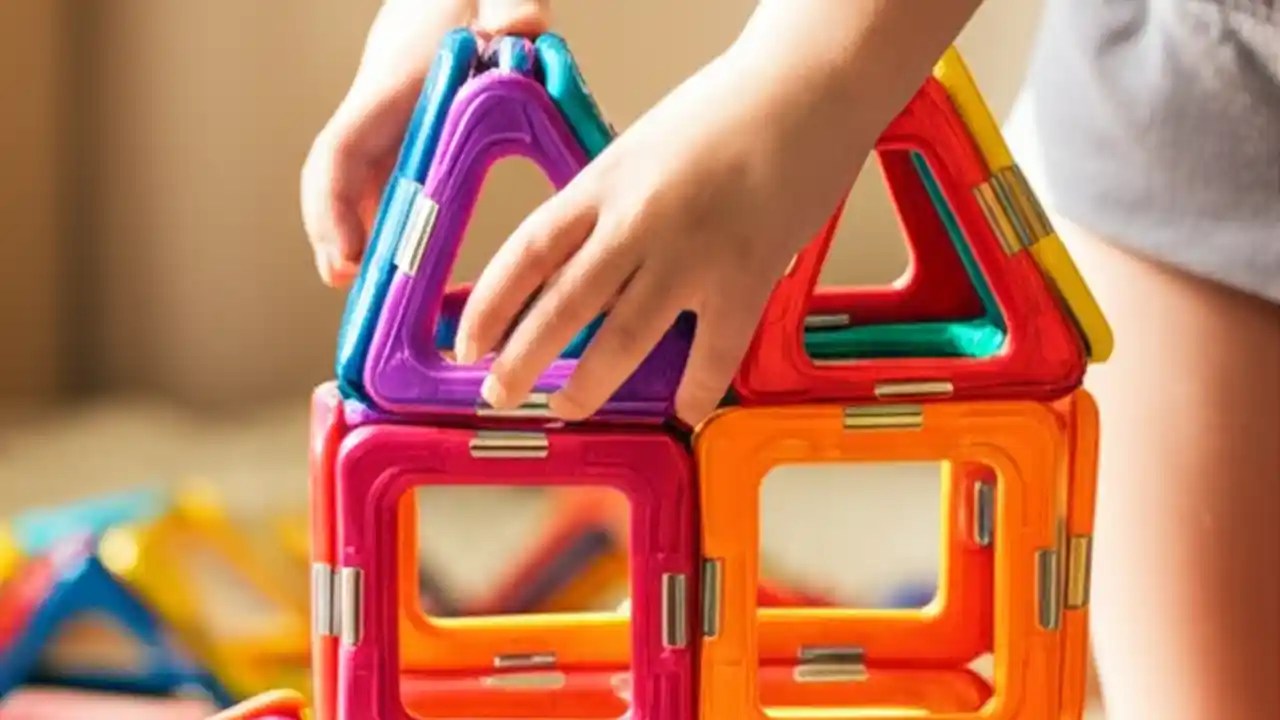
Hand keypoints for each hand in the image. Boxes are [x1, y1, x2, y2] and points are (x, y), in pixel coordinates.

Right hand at [301, 0, 550, 285]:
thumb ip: (512, 5)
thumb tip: (526, 29)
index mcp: (391, 88)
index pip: (340, 155)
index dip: (330, 214)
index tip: (341, 266)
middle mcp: (377, 116)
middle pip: (342, 194)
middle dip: (348, 253)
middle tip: (369, 315)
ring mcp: (387, 132)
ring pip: (363, 200)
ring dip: (373, 251)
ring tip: (399, 313)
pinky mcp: (405, 143)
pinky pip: (389, 193)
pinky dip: (399, 232)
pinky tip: (428, 274)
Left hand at [454, 34, 881, 424]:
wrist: (808, 86)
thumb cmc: (728, 110)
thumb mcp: (642, 149)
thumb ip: (611, 205)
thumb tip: (579, 264)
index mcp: (604, 181)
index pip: (526, 252)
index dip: (488, 305)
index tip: (466, 341)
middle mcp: (638, 221)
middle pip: (562, 306)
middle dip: (521, 360)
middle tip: (499, 393)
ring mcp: (692, 254)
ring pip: (623, 340)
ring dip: (589, 385)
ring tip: (568, 406)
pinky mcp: (748, 278)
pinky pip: (713, 354)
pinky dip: (694, 390)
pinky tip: (683, 410)